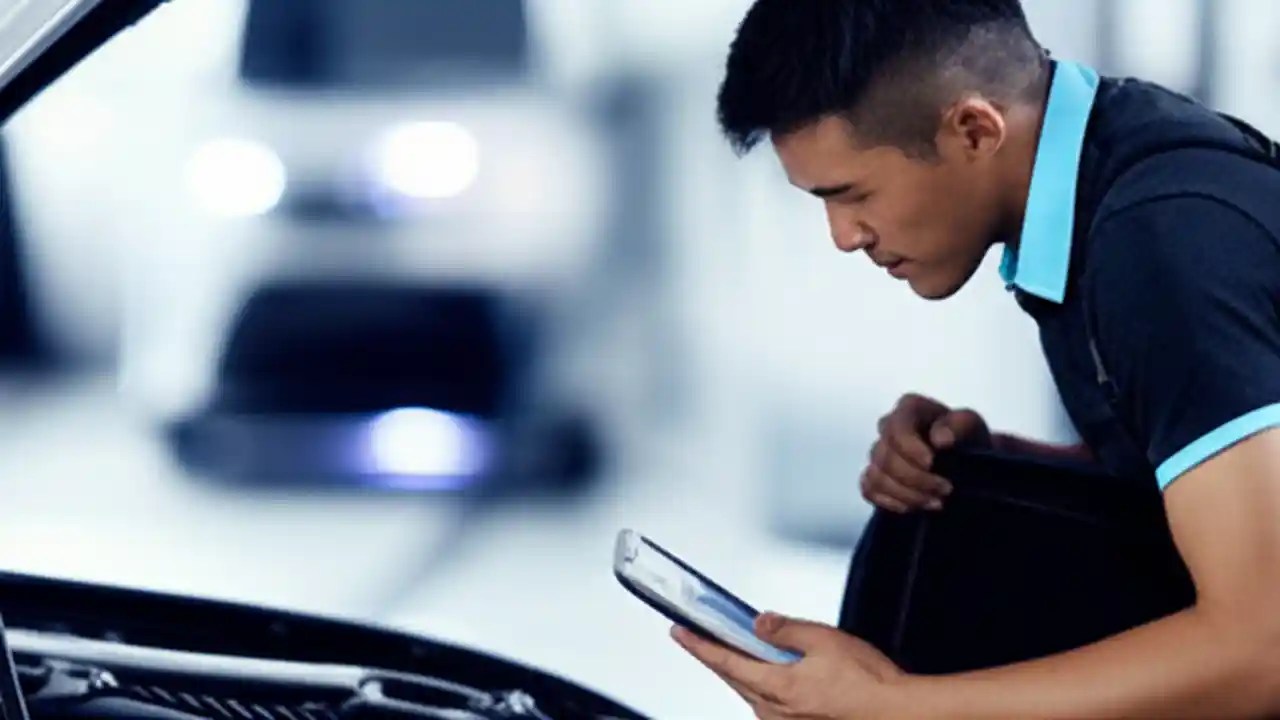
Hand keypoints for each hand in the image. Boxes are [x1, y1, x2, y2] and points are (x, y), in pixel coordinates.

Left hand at [673, 613, 908, 719]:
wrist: (896, 713)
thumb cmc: (868, 682)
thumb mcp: (825, 640)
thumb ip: (787, 629)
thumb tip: (759, 622)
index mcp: (779, 687)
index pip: (726, 661)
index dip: (699, 645)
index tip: (680, 632)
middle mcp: (776, 711)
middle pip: (733, 678)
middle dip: (714, 655)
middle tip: (697, 636)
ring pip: (750, 691)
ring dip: (739, 670)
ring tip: (732, 649)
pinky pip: (767, 702)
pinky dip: (759, 684)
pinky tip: (768, 672)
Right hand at [862, 393, 991, 513]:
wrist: (968, 461)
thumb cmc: (966, 439)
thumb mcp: (972, 426)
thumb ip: (959, 425)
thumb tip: (940, 439)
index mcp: (909, 408)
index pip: (896, 427)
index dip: (909, 447)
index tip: (931, 463)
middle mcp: (887, 427)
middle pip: (886, 457)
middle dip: (916, 479)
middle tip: (945, 490)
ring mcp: (878, 453)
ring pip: (877, 477)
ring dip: (908, 495)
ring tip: (936, 502)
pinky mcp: (874, 475)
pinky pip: (869, 490)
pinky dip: (890, 501)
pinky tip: (913, 506)